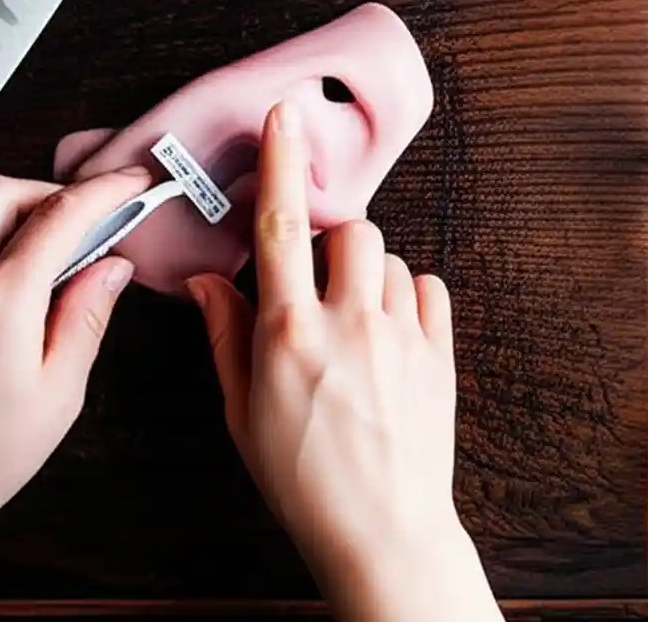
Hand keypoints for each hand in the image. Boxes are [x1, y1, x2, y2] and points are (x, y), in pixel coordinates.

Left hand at [0, 169, 148, 621]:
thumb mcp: (59, 394)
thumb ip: (86, 317)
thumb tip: (112, 267)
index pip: (57, 216)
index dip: (102, 190)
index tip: (130, 184)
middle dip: (51, 189)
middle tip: (87, 215)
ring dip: (16, 216)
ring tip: (53, 253)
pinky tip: (11, 288)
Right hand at [187, 103, 501, 620]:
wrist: (382, 530)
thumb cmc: (303, 482)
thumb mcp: (242, 413)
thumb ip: (225, 336)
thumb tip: (207, 282)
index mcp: (288, 335)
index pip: (282, 227)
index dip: (282, 163)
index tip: (284, 118)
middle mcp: (348, 323)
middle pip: (350, 230)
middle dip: (333, 239)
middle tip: (319, 278)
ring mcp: (401, 336)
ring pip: (389, 256)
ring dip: (366, 270)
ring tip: (353, 316)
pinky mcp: (440, 353)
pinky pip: (428, 288)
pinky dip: (407, 295)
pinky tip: (388, 330)